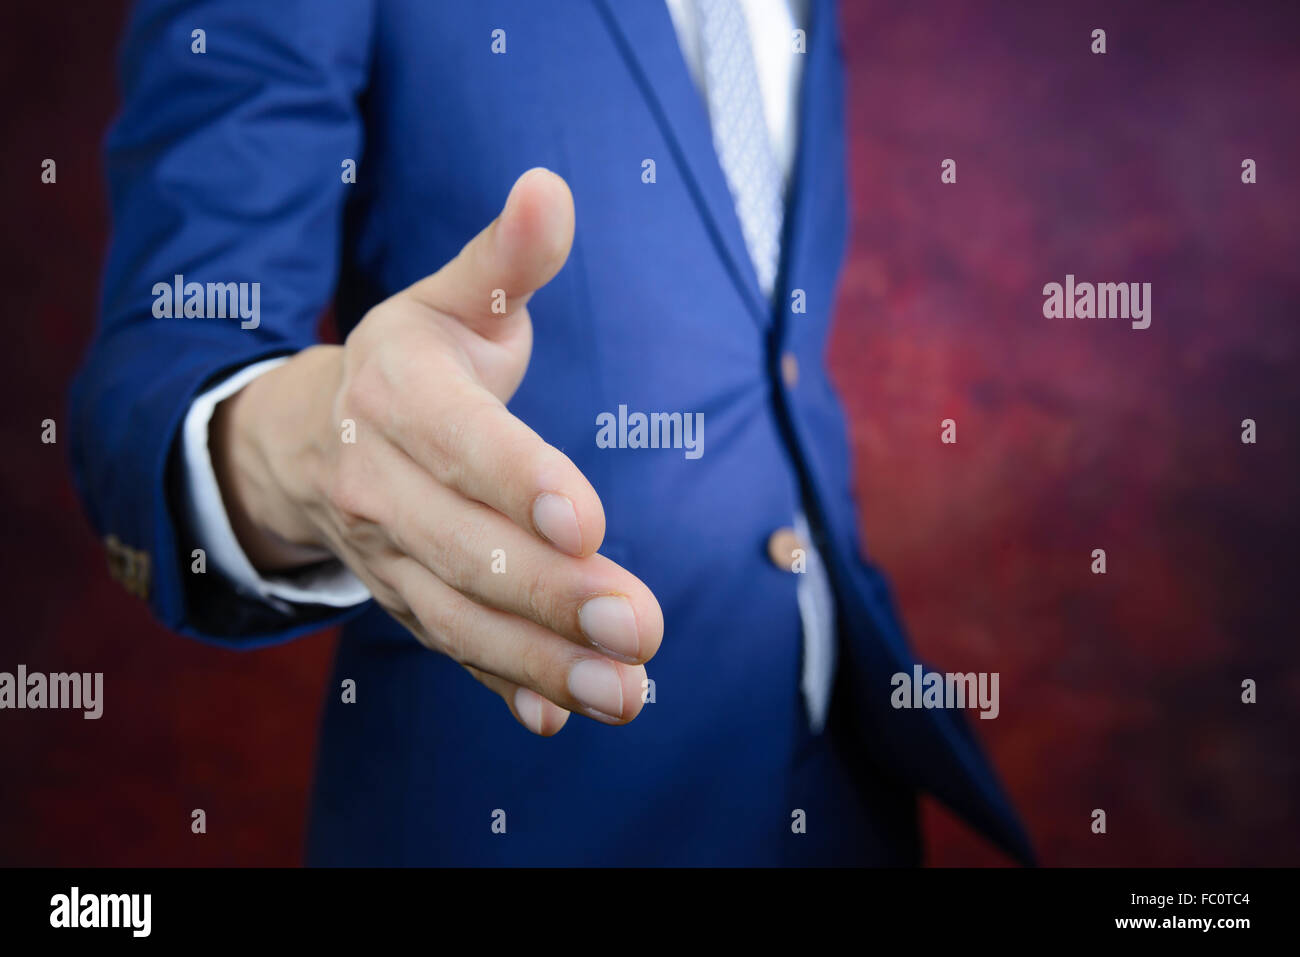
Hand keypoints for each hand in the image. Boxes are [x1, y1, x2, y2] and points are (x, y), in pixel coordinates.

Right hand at [210, 168, 662, 734]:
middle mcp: (382, 485)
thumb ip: (507, 258)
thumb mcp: (447, 300)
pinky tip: (560, 719)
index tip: (589, 522)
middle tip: (642, 625)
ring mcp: (389, 556)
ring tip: (629, 691)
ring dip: (544, 660)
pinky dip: (502, 687)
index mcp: (398, 396)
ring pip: (462, 618)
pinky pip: (451, 650)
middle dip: (553, 594)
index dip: (522, 483)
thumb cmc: (408, 363)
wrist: (309, 437)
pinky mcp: (405, 600)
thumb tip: (553, 186)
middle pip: (466, 549)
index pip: (463, 444)